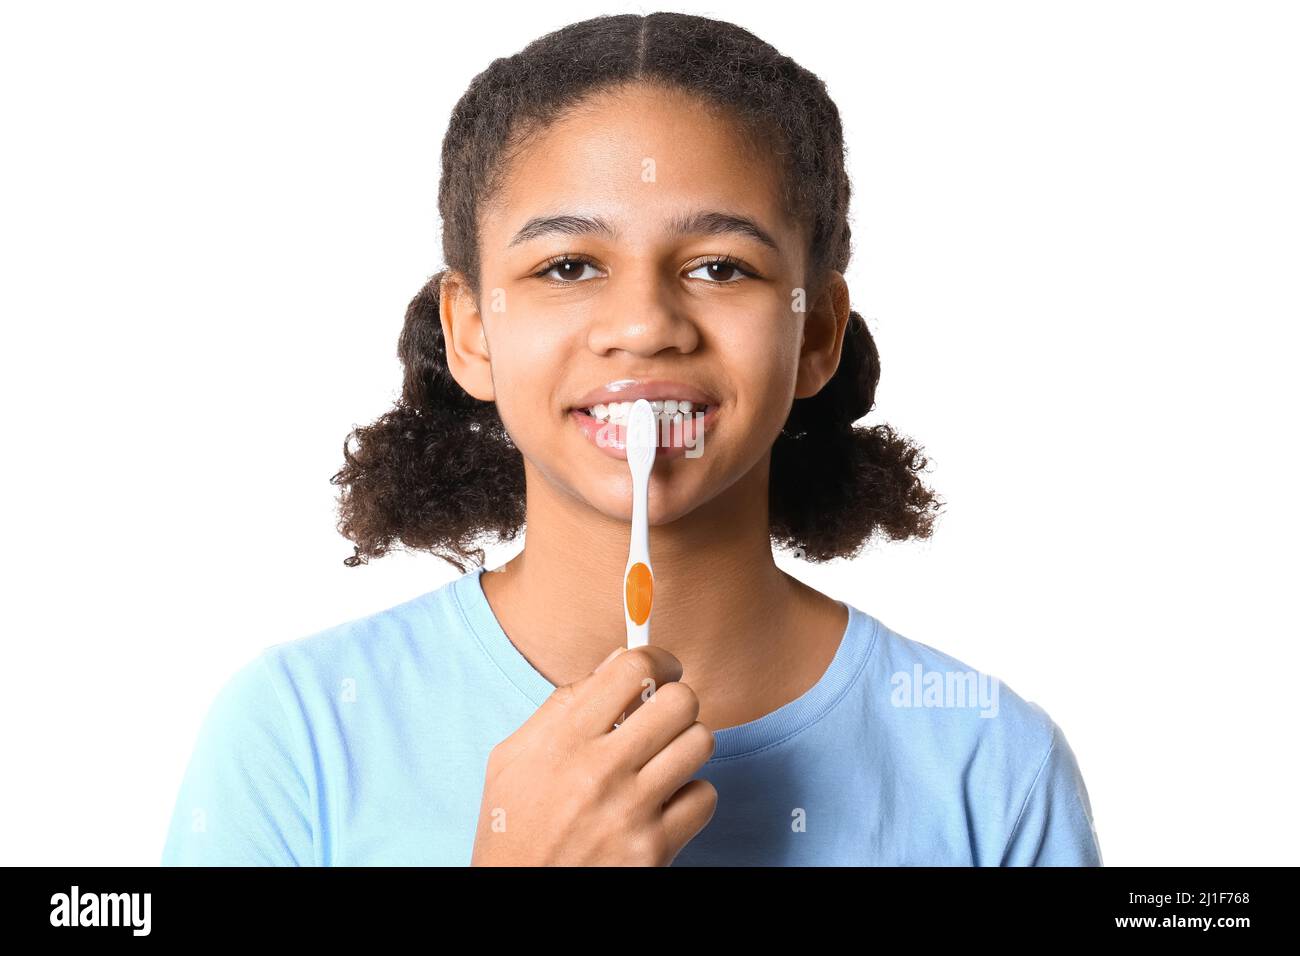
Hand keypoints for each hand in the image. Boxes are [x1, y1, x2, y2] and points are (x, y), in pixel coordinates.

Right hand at [470, 644, 717, 864]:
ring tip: (662, 759)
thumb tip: (620, 659)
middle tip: (664, 714)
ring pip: (700, 743)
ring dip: (685, 746)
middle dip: (676, 701)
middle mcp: (599, 771)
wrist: (518, 895)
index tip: (660, 669)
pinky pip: (705, 797)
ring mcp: (630, 811)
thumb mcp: (514, 756)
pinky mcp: (654, 849)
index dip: (656, 659)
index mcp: (562, 739)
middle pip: (679, 701)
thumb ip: (564, 704)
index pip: (632, 668)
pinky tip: (662, 804)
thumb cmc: (513, 826)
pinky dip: (690, 797)